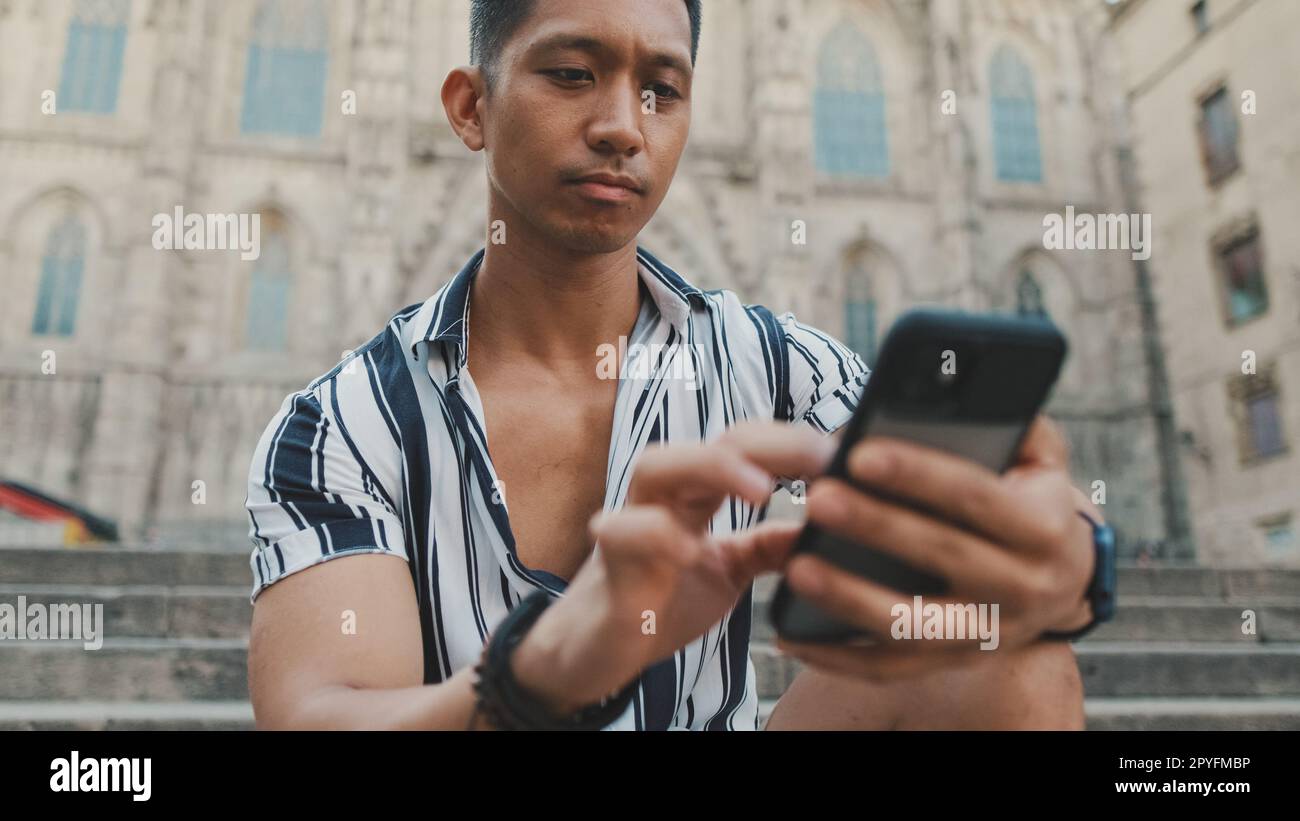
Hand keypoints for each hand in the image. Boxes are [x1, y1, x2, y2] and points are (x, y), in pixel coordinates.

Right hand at [510, 421, 833, 712]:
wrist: (597, 650)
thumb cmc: (659, 598)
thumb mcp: (729, 571)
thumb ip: (768, 546)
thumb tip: (824, 526)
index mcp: (694, 494)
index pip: (743, 446)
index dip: (792, 444)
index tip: (843, 455)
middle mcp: (662, 498)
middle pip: (707, 442)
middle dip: (766, 443)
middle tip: (819, 458)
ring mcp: (631, 525)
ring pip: (656, 466)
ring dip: (711, 468)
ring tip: (760, 489)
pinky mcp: (610, 566)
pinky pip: (622, 533)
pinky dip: (655, 534)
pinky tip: (690, 549)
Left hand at [778, 415, 1097, 681]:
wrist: (1065, 582)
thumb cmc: (1032, 499)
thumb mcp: (1042, 458)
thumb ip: (1009, 421)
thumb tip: (956, 384)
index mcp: (1045, 528)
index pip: (977, 496)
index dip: (919, 474)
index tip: (861, 452)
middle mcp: (1023, 587)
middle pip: (940, 556)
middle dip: (875, 525)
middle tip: (817, 497)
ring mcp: (987, 633)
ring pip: (913, 624)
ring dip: (850, 598)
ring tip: (796, 565)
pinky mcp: (954, 662)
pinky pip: (891, 668)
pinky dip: (839, 657)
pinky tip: (792, 635)